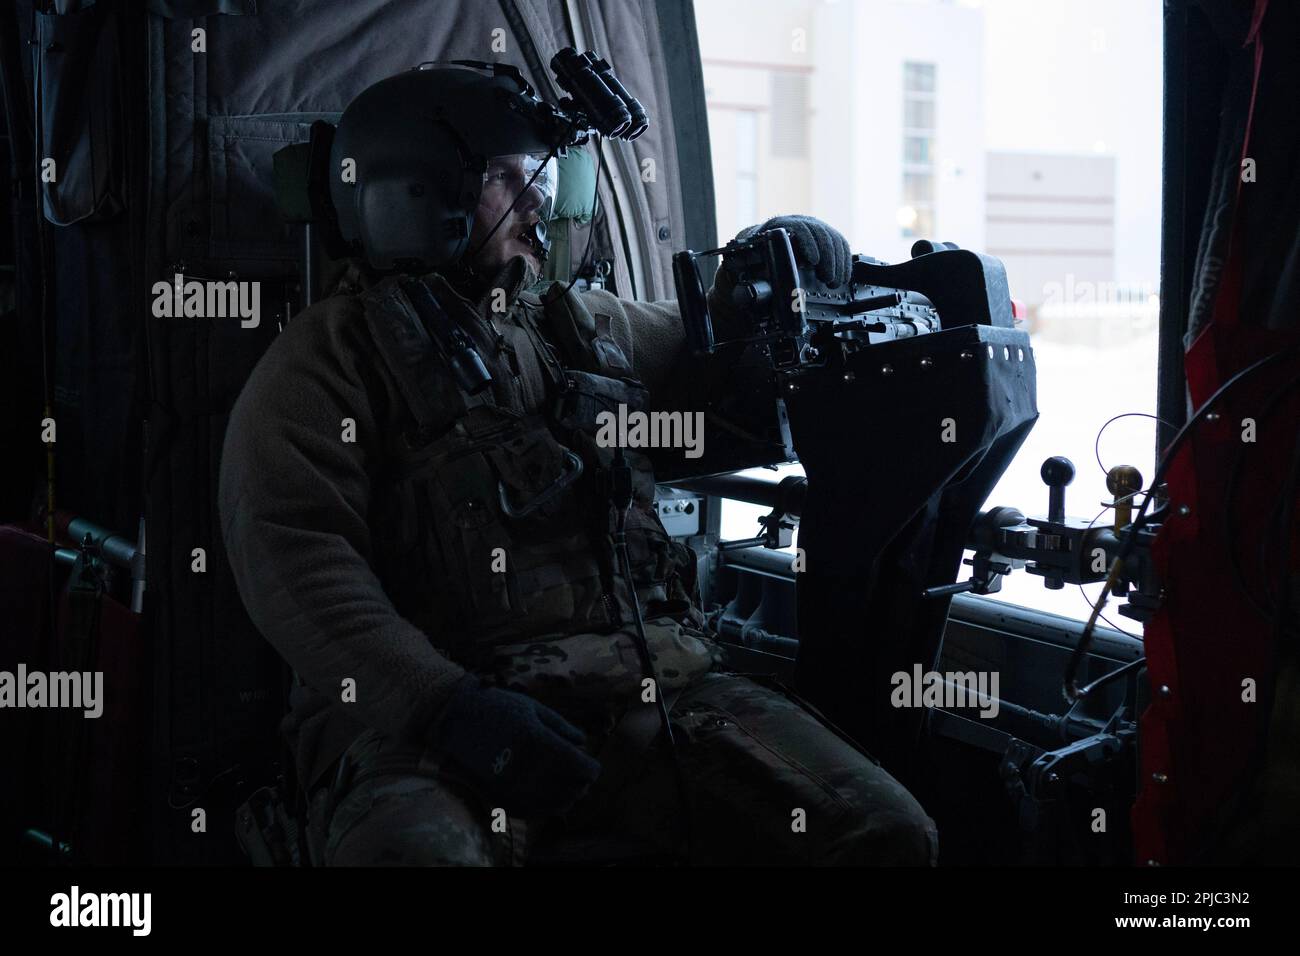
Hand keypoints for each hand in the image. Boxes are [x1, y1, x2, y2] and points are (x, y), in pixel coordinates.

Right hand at [428, 675, 601, 817]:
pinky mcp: (496, 792)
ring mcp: (509, 782)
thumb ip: (561, 727)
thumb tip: (583, 743)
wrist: (456, 717)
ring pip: (550, 803)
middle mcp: (525, 765)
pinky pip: (529, 810)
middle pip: (568, 787)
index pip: (577, 766)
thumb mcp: (534, 708)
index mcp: (538, 740)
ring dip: (565, 798)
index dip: (590, 769)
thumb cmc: (498, 706)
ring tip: (570, 791)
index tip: (593, 767)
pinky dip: (544, 808)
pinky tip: (549, 800)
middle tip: (583, 778)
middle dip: (580, 783)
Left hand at [737, 214, 851, 287]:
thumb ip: (757, 272)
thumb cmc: (755, 261)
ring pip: (832, 238)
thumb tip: (754, 289)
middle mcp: (799, 223)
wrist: (762, 251)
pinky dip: (844, 260)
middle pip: (820, 233)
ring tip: (834, 283)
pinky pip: (840, 243)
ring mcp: (814, 228)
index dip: (808, 243)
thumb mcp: (754, 266)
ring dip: (838, 262)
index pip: (799, 228)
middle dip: (828, 258)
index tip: (814, 262)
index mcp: (779, 226)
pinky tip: (843, 276)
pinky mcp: (825, 237)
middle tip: (828, 280)